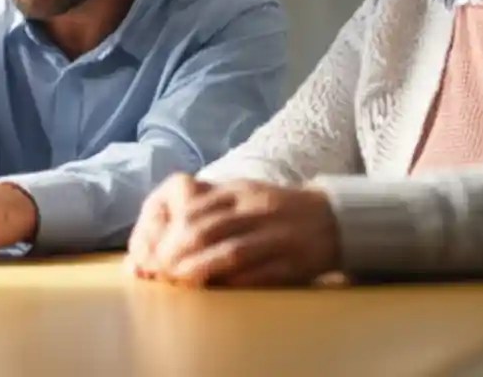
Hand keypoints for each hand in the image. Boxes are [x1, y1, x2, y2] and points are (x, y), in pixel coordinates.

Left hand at [128, 179, 340, 287]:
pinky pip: (258, 275)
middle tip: (158, 272)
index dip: (166, 234)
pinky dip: (231, 284)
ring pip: (229, 253)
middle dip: (174, 254)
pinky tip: (214, 290)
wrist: (332, 220)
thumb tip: (164, 226)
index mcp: (239, 192)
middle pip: (205, 230)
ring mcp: (275, 236)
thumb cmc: (274, 210)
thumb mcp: (242, 194)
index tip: (150, 253)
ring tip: (178, 282)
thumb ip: (207, 204)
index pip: (192, 210)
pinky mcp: (292, 262)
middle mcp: (256, 210)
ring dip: (197, 270)